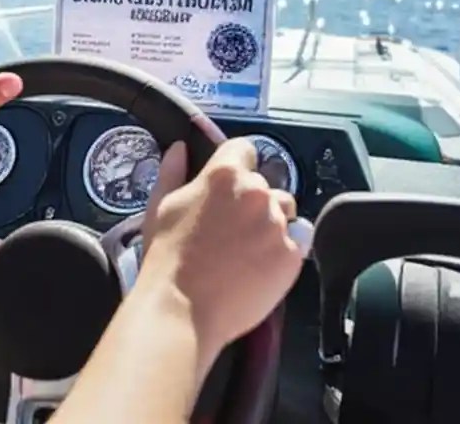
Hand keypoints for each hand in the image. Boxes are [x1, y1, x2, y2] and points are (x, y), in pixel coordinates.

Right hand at [139, 138, 303, 353]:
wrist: (182, 310)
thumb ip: (174, 172)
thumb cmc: (166, 258)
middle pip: (266, 185)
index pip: (244, 149)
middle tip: (231, 229)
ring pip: (285, 212)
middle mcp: (257, 193)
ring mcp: (277, 225)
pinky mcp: (292, 255)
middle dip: (251, 201)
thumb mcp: (162, 208)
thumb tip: (180, 149)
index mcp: (224, 174)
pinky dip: (282, 252)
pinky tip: (259, 267)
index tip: (228, 188)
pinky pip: (297, 243)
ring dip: (271, 223)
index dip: (236, 166)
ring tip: (247, 250)